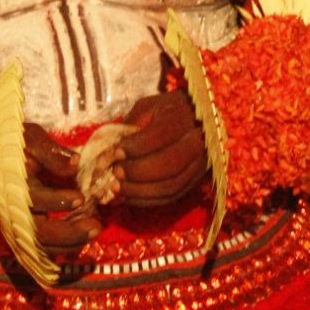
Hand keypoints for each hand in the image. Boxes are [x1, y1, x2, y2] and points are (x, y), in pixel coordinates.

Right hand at [24, 124, 99, 253]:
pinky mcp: (19, 233)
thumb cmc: (13, 145)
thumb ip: (51, 153)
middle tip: (96, 226)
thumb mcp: (31, 139)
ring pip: (40, 247)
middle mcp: (11, 210)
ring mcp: (14, 225)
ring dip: (69, 244)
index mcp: (12, 185)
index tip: (81, 197)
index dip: (58, 201)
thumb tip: (76, 164)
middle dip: (69, 233)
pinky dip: (59, 249)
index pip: (33, 199)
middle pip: (38, 233)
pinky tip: (81, 241)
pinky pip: (38, 251)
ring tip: (94, 231)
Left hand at [115, 90, 209, 214]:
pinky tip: (127, 197)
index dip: (135, 147)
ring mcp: (199, 165)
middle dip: (137, 173)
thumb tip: (109, 152)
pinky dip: (146, 201)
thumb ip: (131, 125)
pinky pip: (171, 197)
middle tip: (115, 173)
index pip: (160, 136)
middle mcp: (197, 143)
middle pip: (168, 166)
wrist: (197, 119)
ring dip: (139, 192)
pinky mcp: (195, 181)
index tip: (115, 152)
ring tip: (116, 189)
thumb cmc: (166, 111)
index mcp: (183, 118)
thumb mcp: (148, 108)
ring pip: (170, 186)